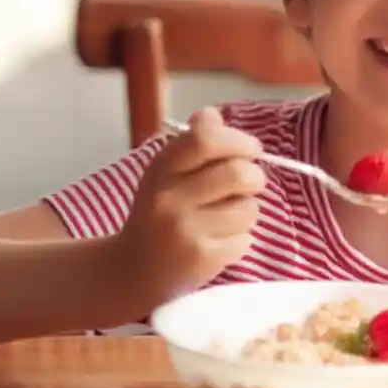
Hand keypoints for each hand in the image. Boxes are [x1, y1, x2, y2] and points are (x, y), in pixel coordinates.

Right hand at [114, 106, 264, 313]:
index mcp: (161, 170)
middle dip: (255, 177)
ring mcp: (186, 231)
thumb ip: (191, 145)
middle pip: (238, 173)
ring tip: (228, 217)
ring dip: (247, 211)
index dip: (238, 140)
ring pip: (248, 209)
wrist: (132, 272)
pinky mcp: (202, 259)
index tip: (251, 149)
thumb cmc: (156, 215)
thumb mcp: (164, 175)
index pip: (206, 140)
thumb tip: (212, 114)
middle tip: (251, 183)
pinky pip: (245, 239)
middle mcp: (169, 199)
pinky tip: (219, 242)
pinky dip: (240, 239)